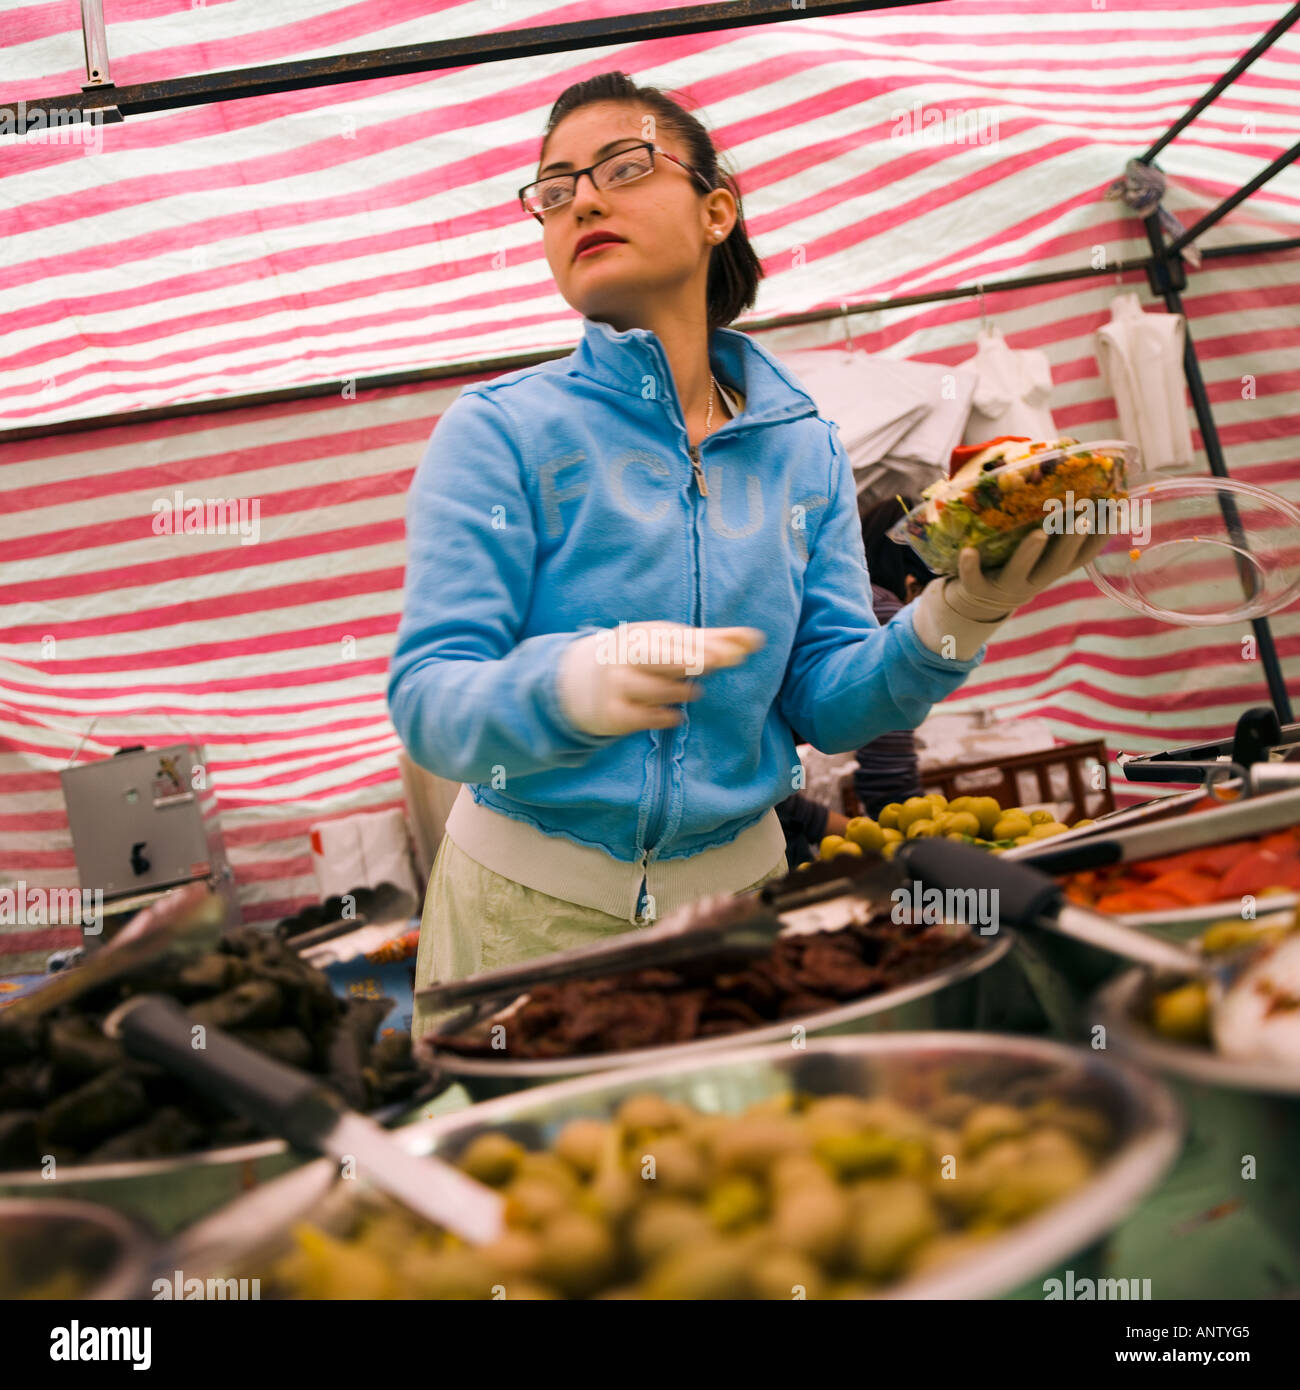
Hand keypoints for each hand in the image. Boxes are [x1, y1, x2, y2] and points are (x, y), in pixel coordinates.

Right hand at [558, 621, 764, 736]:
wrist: (581, 684)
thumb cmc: (640, 660)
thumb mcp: (669, 645)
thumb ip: (713, 642)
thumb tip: (757, 638)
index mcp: (642, 635)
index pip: (676, 638)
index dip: (707, 644)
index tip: (736, 651)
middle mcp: (627, 656)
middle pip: (660, 656)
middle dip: (689, 658)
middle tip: (719, 661)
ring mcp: (618, 685)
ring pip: (654, 689)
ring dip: (679, 691)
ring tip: (694, 692)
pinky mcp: (614, 714)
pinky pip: (643, 717)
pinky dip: (663, 716)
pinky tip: (677, 716)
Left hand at [945, 521, 1109, 621]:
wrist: (981, 598)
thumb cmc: (1016, 559)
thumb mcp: (1040, 547)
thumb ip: (1052, 522)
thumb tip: (1068, 471)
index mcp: (1054, 566)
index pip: (1084, 555)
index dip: (1101, 536)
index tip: (1115, 512)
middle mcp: (1036, 578)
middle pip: (1057, 563)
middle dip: (1070, 541)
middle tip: (1082, 518)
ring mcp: (1007, 586)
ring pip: (1020, 572)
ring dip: (1030, 553)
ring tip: (1038, 535)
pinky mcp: (977, 589)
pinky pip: (973, 580)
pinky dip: (971, 567)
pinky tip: (968, 551)